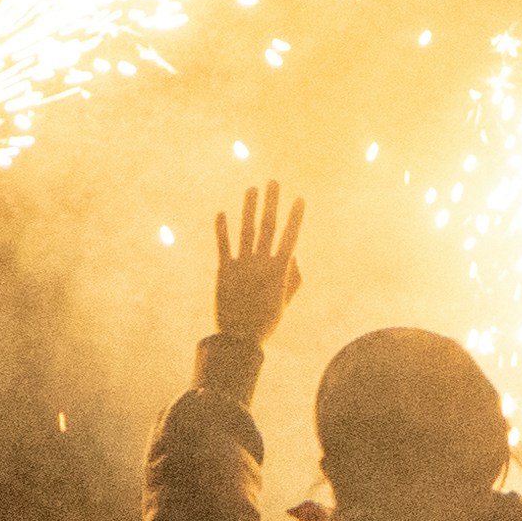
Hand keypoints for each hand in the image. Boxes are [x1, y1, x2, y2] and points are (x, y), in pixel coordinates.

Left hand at [211, 183, 303, 349]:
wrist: (240, 338)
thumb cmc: (267, 320)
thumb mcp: (286, 299)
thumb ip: (293, 276)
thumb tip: (293, 252)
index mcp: (279, 271)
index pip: (290, 238)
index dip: (295, 217)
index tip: (299, 199)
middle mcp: (261, 263)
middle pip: (268, 227)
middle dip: (272, 203)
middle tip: (273, 182)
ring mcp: (242, 265)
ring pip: (246, 231)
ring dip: (249, 208)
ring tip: (252, 189)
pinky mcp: (224, 270)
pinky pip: (223, 246)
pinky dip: (222, 229)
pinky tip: (222, 212)